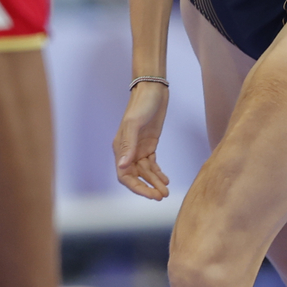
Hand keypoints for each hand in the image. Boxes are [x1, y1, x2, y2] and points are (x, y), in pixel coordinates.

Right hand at [114, 81, 171, 199]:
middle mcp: (128, 151)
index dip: (136, 187)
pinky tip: (166, 180)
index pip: (124, 175)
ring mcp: (139, 148)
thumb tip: (123, 166)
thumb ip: (129, 145)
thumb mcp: (135, 123)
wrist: (153, 90)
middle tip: (161, 196)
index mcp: (120, 148)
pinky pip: (152, 165)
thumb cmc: (142, 104)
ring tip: (166, 192)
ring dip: (155, 182)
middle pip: (136, 177)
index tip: (149, 194)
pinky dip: (158, 173)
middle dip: (148, 187)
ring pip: (146, 172)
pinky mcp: (149, 145)